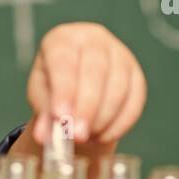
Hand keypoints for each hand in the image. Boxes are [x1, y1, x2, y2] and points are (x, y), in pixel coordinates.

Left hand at [25, 22, 145, 147]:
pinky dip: (121, 122)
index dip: (64, 90)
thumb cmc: (53, 86)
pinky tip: (104, 136)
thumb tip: (43, 136)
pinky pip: (135, 99)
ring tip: (86, 138)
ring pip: (118, 85)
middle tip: (77, 135)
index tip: (61, 116)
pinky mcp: (136, 73)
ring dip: (103, 117)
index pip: (64, 62)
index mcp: (63, 39)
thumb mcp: (42, 96)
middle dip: (87, 107)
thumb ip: (43, 114)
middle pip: (96, 71)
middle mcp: (94, 39)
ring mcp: (120, 53)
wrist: (76, 81)